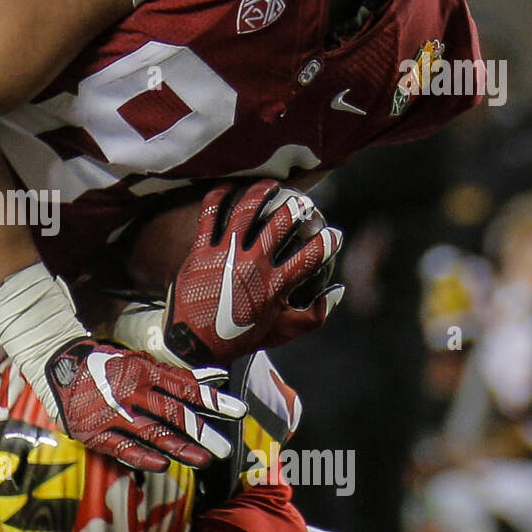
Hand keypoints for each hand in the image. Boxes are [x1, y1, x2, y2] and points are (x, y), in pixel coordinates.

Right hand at [44, 337, 245, 471]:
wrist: (58, 365)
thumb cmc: (105, 364)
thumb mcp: (137, 360)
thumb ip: (169, 375)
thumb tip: (203, 382)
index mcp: (143, 371)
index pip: (185, 388)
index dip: (213, 400)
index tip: (239, 412)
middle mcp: (131, 392)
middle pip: (172, 413)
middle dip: (201, 431)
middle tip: (224, 449)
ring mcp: (113, 413)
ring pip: (151, 432)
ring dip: (179, 447)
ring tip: (203, 460)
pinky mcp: (96, 431)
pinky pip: (122, 447)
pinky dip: (142, 456)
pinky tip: (163, 465)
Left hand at [165, 181, 343, 363]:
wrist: (193, 345)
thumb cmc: (240, 338)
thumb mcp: (282, 333)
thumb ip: (315, 315)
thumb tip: (338, 290)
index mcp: (275, 285)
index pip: (311, 255)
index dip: (328, 241)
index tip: (333, 234)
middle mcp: (252, 265)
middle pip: (280, 223)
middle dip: (297, 207)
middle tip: (303, 202)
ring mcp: (225, 254)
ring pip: (246, 211)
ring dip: (261, 193)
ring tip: (271, 186)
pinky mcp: (200, 250)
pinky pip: (210, 214)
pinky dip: (220, 196)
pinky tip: (230, 188)